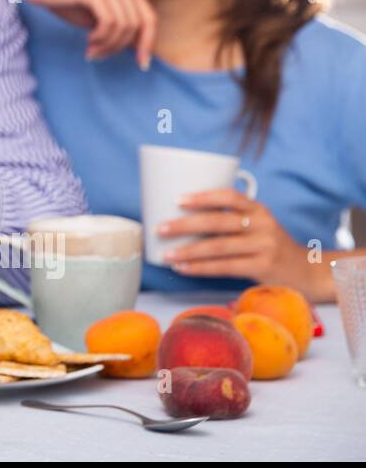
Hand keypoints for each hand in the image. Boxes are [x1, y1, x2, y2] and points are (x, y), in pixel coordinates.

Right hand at [29, 0, 155, 68]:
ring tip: (91, 51)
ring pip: (124, 25)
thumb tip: (137, 48)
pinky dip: (101, 37)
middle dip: (120, 47)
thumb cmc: (62, 1)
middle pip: (138, 24)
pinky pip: (109, 22)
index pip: (149, 17)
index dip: (148, 43)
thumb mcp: (94, 17)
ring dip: (108, 45)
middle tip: (98, 56)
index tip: (142, 64)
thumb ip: (116, 26)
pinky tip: (88, 40)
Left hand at [160, 189, 317, 292]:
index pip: (229, 196)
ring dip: (188, 251)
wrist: (308, 271)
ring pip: (218, 247)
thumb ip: (230, 221)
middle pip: (218, 222)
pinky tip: (183, 268)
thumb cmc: (269, 246)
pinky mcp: (262, 267)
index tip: (177, 199)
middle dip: (185, 225)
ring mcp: (264, 246)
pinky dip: (200, 268)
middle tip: (160, 228)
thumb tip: (181, 220)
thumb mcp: (257, 226)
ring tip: (165, 254)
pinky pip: (224, 267)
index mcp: (258, 209)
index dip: (202, 196)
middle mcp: (262, 225)